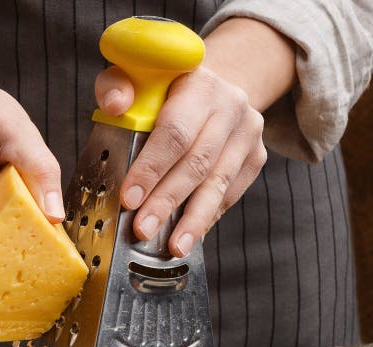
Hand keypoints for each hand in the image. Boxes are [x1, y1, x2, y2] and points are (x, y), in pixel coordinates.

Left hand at [94, 18, 295, 257]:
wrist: (215, 87)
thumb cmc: (165, 88)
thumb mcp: (136, 74)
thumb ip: (117, 85)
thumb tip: (116, 105)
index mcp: (199, 84)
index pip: (175, 132)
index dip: (151, 168)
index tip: (129, 198)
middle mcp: (230, 106)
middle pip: (197, 163)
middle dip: (167, 201)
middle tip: (143, 230)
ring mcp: (248, 133)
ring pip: (218, 184)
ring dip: (193, 220)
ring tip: (175, 246)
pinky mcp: (256, 157)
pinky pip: (229, 194)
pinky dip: (208, 217)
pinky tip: (190, 235)